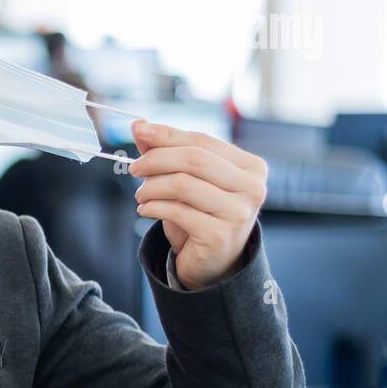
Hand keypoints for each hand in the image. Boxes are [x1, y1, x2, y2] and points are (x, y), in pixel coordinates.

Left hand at [128, 120, 267, 290]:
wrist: (211, 262)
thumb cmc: (200, 214)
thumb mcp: (186, 179)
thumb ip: (165, 151)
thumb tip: (138, 124)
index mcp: (250, 167)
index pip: (203, 141)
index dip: (168, 134)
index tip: (140, 131)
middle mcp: (252, 188)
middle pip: (193, 160)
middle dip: (156, 160)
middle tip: (134, 169)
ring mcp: (239, 213)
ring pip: (182, 184)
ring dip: (151, 187)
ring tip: (141, 196)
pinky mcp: (220, 236)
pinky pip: (176, 211)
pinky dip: (153, 207)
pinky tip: (145, 210)